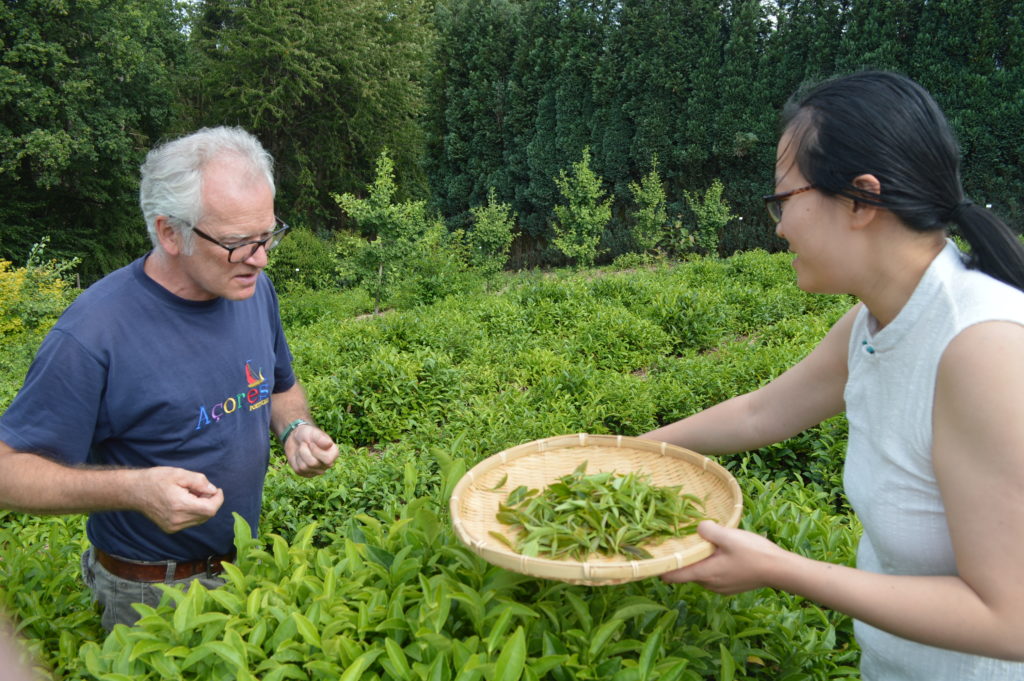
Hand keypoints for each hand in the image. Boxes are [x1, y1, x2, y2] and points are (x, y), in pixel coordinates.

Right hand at [136, 467, 223, 533]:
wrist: (134, 491)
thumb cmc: (155, 479)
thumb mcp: (179, 474)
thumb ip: (199, 482)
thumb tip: (213, 491)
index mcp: (180, 506)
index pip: (210, 510)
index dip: (218, 500)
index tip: (217, 490)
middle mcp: (177, 520)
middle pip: (206, 515)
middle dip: (209, 502)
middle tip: (200, 489)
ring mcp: (173, 527)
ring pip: (199, 520)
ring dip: (202, 507)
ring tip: (190, 494)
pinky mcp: (170, 529)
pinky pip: (190, 522)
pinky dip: (193, 512)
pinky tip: (184, 502)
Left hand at [284, 424, 338, 476]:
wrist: (296, 438)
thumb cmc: (307, 434)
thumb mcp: (312, 432)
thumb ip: (320, 438)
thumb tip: (329, 444)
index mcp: (333, 453)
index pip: (327, 460)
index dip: (316, 451)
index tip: (311, 443)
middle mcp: (327, 464)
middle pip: (313, 464)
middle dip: (304, 451)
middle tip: (304, 444)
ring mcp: (317, 470)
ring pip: (304, 467)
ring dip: (299, 455)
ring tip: (301, 449)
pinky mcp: (307, 474)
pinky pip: (299, 470)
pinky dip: (295, 461)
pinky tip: (299, 455)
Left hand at [660, 520, 785, 594]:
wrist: (780, 570)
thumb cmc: (753, 553)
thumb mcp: (729, 536)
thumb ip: (708, 530)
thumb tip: (698, 528)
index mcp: (704, 574)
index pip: (672, 576)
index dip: (660, 567)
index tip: (652, 557)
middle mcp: (709, 584)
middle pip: (687, 572)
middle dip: (683, 558)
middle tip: (683, 540)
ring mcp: (721, 587)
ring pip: (701, 573)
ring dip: (700, 560)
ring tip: (706, 542)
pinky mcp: (731, 586)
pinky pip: (714, 574)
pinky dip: (712, 564)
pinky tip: (722, 551)